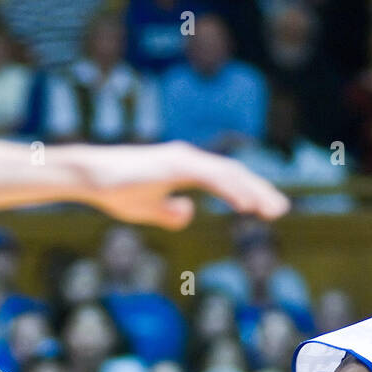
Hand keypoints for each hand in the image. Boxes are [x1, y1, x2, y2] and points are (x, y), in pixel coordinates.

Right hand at [72, 141, 289, 229]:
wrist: (91, 177)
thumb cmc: (115, 190)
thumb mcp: (148, 209)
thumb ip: (170, 212)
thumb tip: (190, 213)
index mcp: (184, 167)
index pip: (224, 178)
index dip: (247, 191)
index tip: (266, 209)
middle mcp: (188, 158)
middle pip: (233, 173)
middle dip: (259, 191)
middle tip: (281, 210)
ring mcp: (183, 159)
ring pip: (228, 174)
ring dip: (253, 192)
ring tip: (272, 210)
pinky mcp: (176, 164)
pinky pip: (212, 178)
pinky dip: (232, 190)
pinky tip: (247, 205)